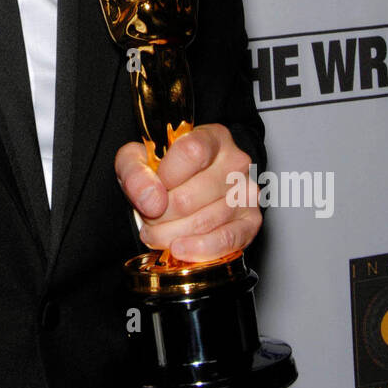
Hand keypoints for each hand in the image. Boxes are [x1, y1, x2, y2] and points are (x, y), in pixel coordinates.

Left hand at [115, 123, 259, 262]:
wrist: (185, 186)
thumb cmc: (164, 169)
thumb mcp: (138, 159)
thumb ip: (135, 172)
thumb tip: (152, 201)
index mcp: (212, 137)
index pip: (191, 152)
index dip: (165, 176)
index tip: (152, 188)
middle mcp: (236, 162)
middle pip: (191, 196)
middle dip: (160, 215)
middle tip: (149, 216)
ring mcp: (247, 193)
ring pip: (204, 222)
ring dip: (171, 234)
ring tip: (158, 232)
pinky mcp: (251, 222)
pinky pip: (226, 241)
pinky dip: (199, 249)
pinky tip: (179, 249)